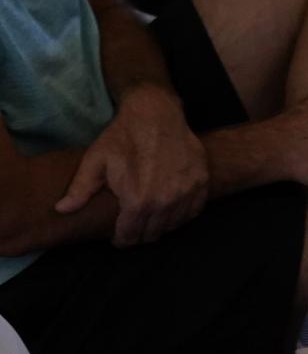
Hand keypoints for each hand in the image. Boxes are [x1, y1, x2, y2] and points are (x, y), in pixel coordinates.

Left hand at [56, 85, 207, 246]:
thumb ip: (80, 189)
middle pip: (153, 233)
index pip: (131, 236)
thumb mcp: (95, 160)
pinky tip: (170, 209)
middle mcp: (166, 201)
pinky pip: (193, 211)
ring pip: (174, 224)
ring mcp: (187, 191)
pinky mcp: (201, 182)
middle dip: (140, 234)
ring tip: (149, 219)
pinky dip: (181, 215)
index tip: (117, 238)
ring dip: (161, 226)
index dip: (121, 240)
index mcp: (139, 200)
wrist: (156, 114)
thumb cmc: (123, 137)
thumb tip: (62, 210)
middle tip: (132, 227)